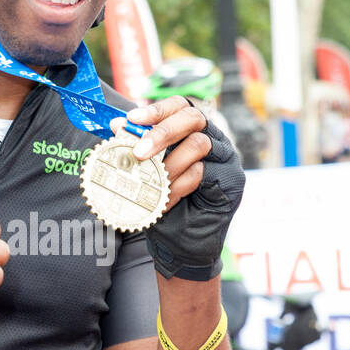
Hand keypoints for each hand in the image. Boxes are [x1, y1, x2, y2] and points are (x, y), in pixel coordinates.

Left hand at [111, 97, 244, 280]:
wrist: (179, 244)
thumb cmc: (163, 204)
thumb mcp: (144, 173)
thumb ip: (136, 147)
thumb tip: (118, 124)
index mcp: (192, 131)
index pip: (180, 106)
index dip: (157, 109)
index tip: (132, 119)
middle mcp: (213, 138)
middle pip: (193, 117)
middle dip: (162, 132)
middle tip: (139, 152)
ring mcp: (226, 158)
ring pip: (199, 144)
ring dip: (170, 164)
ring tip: (155, 182)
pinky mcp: (232, 180)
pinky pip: (204, 172)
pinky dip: (180, 185)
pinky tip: (166, 200)